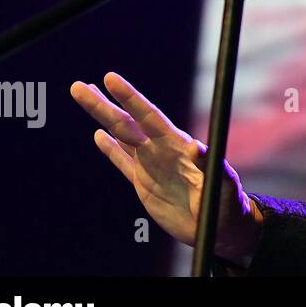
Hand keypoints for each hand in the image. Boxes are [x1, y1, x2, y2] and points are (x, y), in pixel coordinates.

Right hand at [70, 71, 261, 260]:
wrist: (218, 227)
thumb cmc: (226, 203)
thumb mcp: (222, 184)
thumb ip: (210, 165)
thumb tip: (195, 146)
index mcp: (177, 145)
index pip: (149, 116)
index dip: (130, 98)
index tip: (110, 79)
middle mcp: (161, 149)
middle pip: (127, 122)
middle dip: (103, 104)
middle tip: (79, 85)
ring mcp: (151, 164)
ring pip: (120, 136)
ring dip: (102, 117)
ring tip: (85, 97)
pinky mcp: (143, 184)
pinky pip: (122, 162)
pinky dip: (110, 149)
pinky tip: (98, 135)